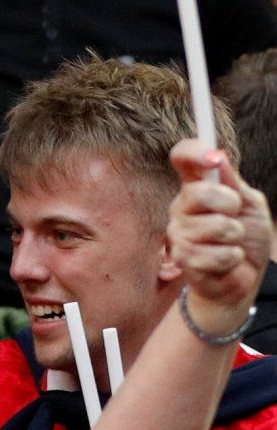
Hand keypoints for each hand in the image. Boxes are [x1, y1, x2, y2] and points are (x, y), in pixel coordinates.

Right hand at [166, 139, 273, 317]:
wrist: (243, 276)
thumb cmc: (246, 238)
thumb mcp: (250, 205)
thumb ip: (234, 183)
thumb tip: (219, 155)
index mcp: (197, 187)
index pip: (183, 158)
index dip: (194, 152)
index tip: (213, 157)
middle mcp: (182, 206)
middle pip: (199, 192)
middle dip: (229, 204)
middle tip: (234, 216)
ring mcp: (179, 232)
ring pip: (216, 226)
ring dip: (235, 236)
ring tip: (232, 244)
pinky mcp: (183, 258)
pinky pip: (218, 253)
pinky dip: (233, 258)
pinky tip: (227, 261)